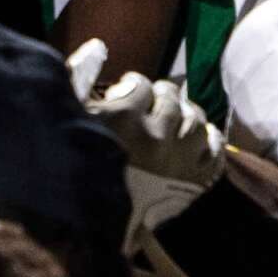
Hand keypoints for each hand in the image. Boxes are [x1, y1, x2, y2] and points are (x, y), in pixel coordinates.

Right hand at [65, 38, 222, 234]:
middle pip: (170, 98)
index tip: (123, 93)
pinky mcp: (195, 182)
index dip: (131, 85)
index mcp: (125, 116)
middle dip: (159, 95)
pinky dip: (209, 139)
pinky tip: (198, 137)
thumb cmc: (67, 171)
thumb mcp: (63, 121)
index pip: (139, 84)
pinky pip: (214, 151)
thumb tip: (99, 46)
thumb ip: (77, 77)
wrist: (88, 230)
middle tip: (150, 102)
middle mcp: (158, 133)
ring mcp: (181, 158)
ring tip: (174, 116)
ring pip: (195, 120)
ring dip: (185, 112)